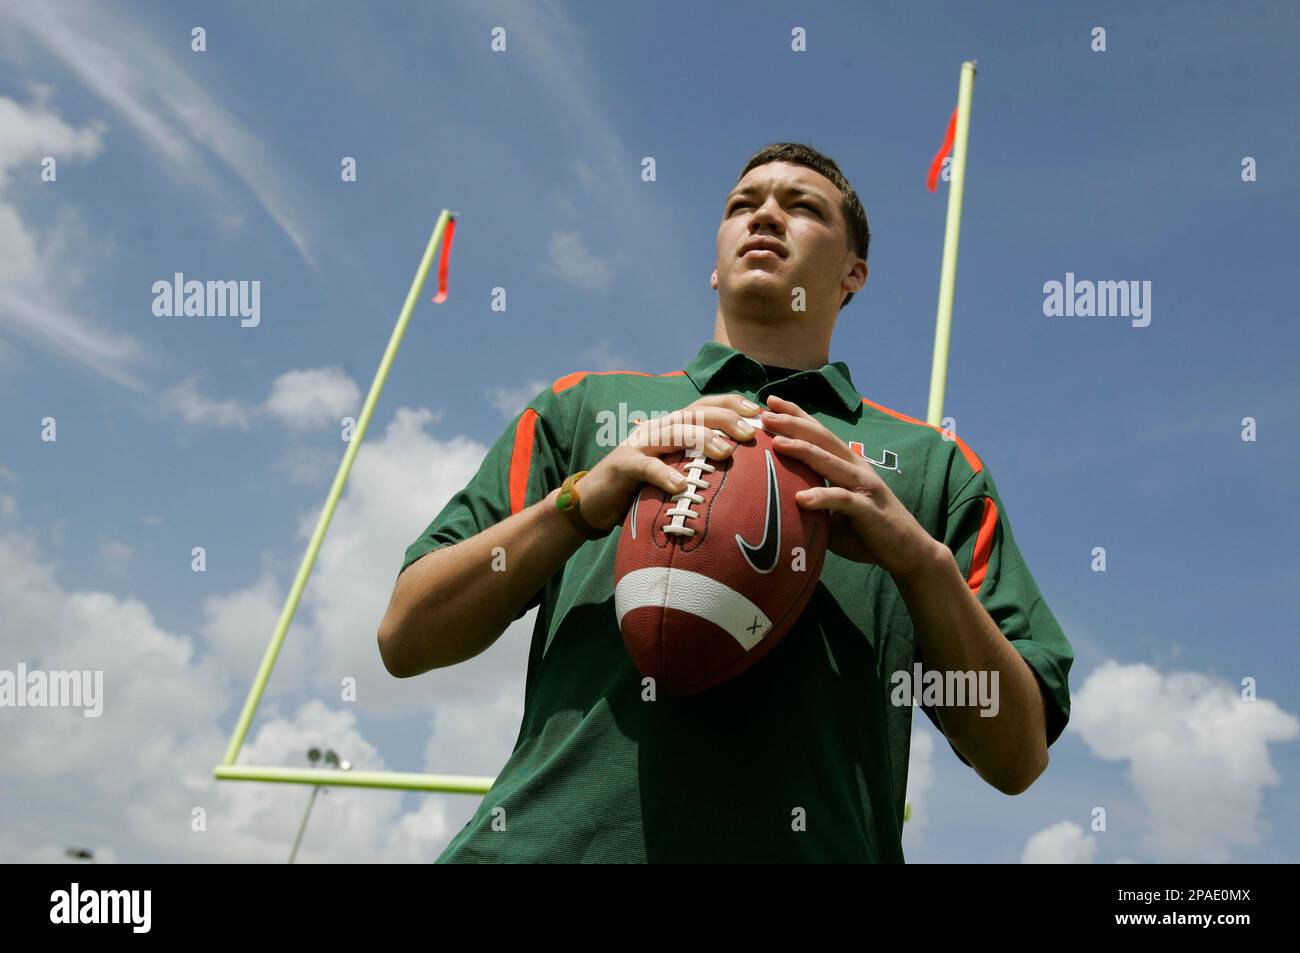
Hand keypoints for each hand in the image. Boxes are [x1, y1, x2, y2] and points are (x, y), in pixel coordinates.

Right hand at [576, 393, 760, 532]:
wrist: (594, 500)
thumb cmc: (642, 488)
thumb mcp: (674, 471)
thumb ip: (699, 465)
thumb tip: (742, 469)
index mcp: (672, 427)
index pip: (705, 405)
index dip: (731, 404)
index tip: (759, 412)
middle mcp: (657, 429)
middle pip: (694, 413)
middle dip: (725, 419)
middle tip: (750, 434)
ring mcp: (639, 445)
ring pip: (674, 433)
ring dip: (701, 440)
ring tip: (725, 453)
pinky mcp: (623, 465)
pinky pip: (646, 467)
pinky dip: (663, 474)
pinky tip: (680, 486)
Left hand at [759, 394, 940, 576]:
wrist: (908, 551)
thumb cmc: (867, 532)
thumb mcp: (834, 512)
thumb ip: (813, 501)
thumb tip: (779, 503)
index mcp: (847, 465)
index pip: (820, 434)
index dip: (797, 415)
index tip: (771, 402)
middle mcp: (856, 468)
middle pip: (822, 439)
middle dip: (794, 423)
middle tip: (766, 414)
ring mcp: (864, 486)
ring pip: (830, 462)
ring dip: (804, 450)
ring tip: (778, 443)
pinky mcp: (868, 510)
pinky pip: (842, 500)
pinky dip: (822, 498)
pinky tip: (801, 499)